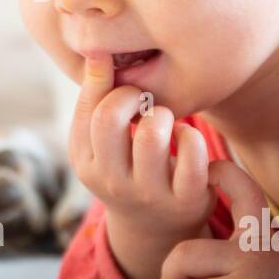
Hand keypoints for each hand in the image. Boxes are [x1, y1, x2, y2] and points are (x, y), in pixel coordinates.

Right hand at [69, 55, 214, 240]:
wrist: (156, 228)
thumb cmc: (124, 167)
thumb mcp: (99, 142)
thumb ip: (95, 98)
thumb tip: (98, 50)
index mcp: (86, 164)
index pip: (91, 110)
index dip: (113, 87)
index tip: (126, 92)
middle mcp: (112, 183)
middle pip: (111, 117)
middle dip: (133, 96)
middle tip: (144, 101)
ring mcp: (149, 194)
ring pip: (152, 132)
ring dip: (162, 114)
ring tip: (164, 120)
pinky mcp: (186, 200)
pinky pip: (192, 151)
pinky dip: (192, 135)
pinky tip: (185, 138)